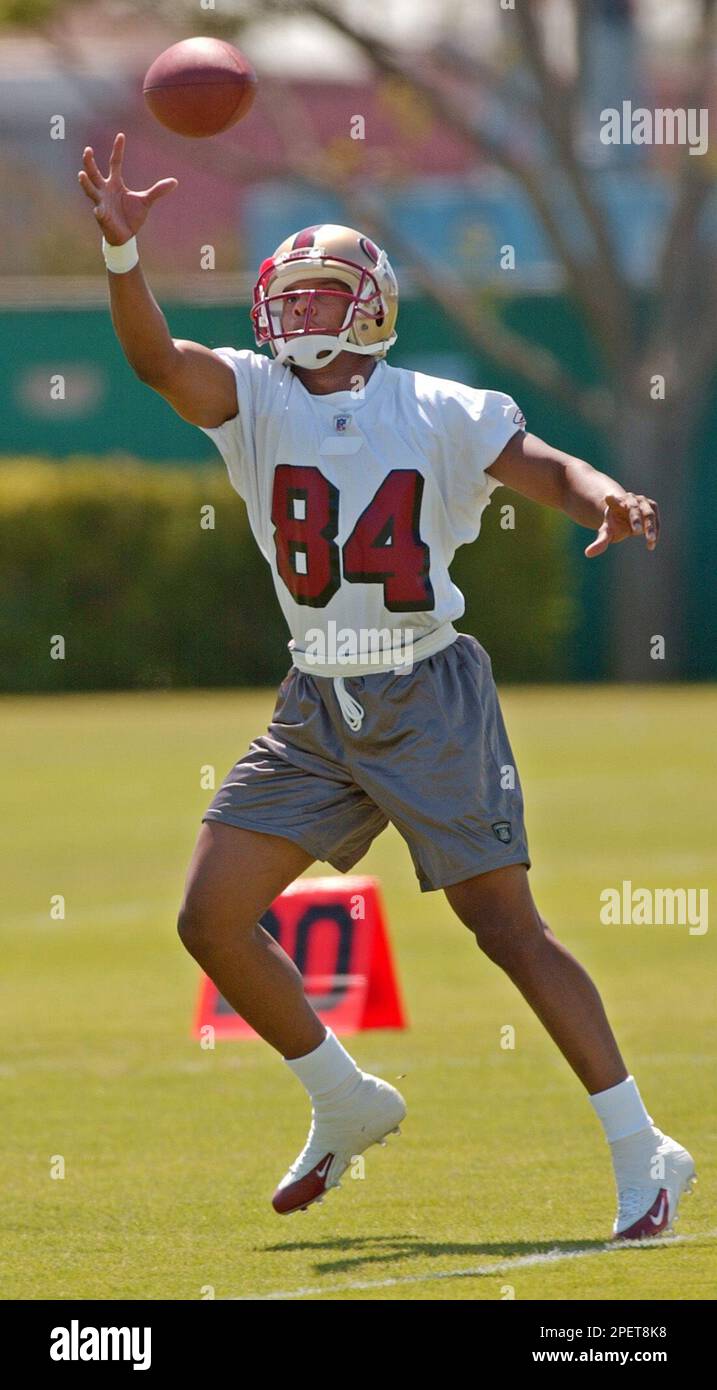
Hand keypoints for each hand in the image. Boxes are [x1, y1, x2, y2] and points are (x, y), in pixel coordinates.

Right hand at [77, 131, 177, 245]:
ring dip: (85, 183)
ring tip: (81, 174)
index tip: (121, 135)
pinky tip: (98, 210)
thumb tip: (175, 181)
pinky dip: (99, 211)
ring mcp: (101, 202)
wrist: (126, 236)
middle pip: (94, 173)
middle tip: (88, 149)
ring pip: (90, 190)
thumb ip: (158, 190)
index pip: (115, 162)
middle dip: (89, 162)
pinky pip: (99, 212)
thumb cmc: (132, 216)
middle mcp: (105, 190)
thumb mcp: (146, 201)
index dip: (118, 149)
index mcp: (115, 183)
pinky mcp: (102, 216)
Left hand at [585, 492, 659, 557]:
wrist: (625, 516)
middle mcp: (630, 499)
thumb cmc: (614, 524)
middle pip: (633, 508)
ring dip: (650, 527)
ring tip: (650, 541)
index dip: (613, 499)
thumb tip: (588, 554)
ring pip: (648, 513)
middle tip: (636, 532)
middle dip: (636, 519)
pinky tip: (651, 544)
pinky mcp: (652, 506)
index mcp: (615, 503)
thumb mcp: (606, 533)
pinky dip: (655, 530)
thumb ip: (600, 542)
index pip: (613, 500)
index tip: (608, 497)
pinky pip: (656, 519)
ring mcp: (642, 501)